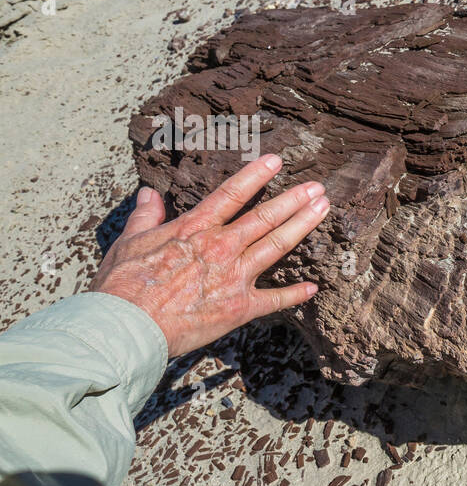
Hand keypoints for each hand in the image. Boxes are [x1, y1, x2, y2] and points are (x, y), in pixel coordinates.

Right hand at [90, 154, 329, 357]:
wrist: (128, 325)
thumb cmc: (123, 285)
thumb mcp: (130, 241)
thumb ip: (146, 216)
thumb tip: (149, 193)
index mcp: (196, 228)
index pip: (232, 194)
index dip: (256, 175)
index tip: (276, 160)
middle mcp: (221, 247)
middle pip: (266, 216)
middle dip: (295, 199)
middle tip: (317, 187)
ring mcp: (235, 276)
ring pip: (277, 245)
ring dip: (303, 225)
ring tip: (323, 209)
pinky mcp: (241, 307)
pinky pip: (275, 299)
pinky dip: (295, 295)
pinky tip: (312, 288)